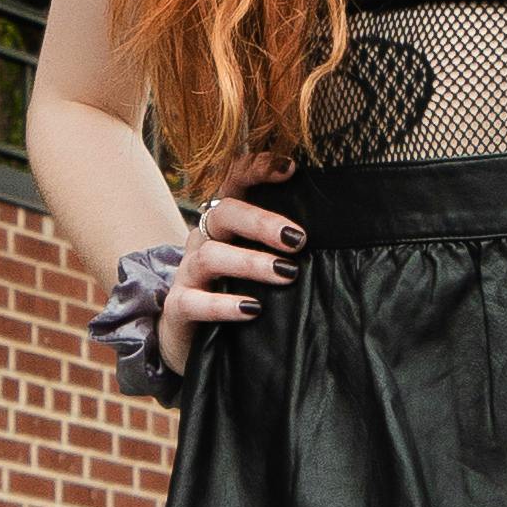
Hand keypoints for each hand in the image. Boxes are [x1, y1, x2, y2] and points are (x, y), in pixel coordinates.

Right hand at [158, 182, 301, 370]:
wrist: (193, 338)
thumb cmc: (235, 292)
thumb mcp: (258, 262)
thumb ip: (281, 245)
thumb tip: (327, 236)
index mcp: (224, 223)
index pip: (234, 181)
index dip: (256, 168)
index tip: (291, 170)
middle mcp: (203, 239)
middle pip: (224, 213)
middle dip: (262, 222)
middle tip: (298, 240)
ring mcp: (187, 272)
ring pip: (211, 256)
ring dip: (251, 263)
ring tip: (285, 274)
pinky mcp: (179, 306)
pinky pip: (195, 302)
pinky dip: (224, 304)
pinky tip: (252, 309)